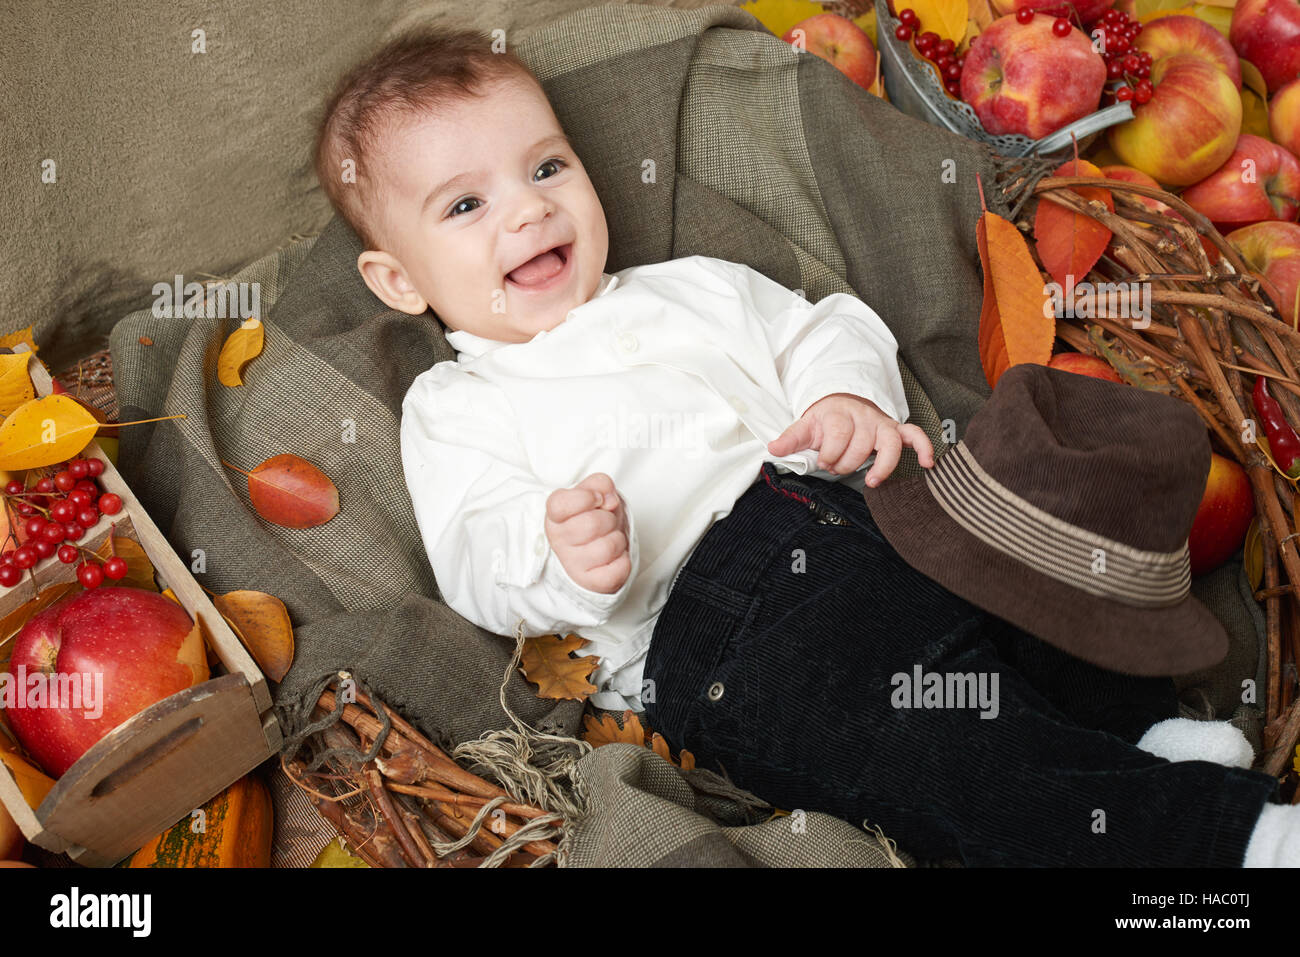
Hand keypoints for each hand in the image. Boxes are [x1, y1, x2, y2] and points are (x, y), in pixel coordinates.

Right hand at [544, 472, 630, 593]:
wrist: (594, 554)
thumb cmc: (592, 520)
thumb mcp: (593, 494)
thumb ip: (599, 484)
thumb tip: (609, 498)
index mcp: (555, 517)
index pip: (561, 504)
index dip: (586, 497)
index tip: (596, 499)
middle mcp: (559, 542)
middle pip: (593, 523)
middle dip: (609, 519)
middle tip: (605, 523)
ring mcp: (573, 565)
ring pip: (609, 545)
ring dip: (618, 539)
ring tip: (608, 540)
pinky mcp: (591, 582)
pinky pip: (619, 568)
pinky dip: (623, 560)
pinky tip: (612, 558)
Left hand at [767, 393, 934, 486]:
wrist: (841, 402)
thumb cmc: (824, 421)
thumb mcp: (804, 427)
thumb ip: (791, 439)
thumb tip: (773, 449)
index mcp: (839, 414)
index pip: (838, 433)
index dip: (830, 453)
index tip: (824, 462)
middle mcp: (863, 416)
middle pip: (862, 443)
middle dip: (847, 461)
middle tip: (836, 467)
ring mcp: (881, 423)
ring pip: (889, 441)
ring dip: (883, 463)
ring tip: (874, 481)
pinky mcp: (895, 430)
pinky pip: (914, 435)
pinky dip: (923, 447)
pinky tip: (928, 463)